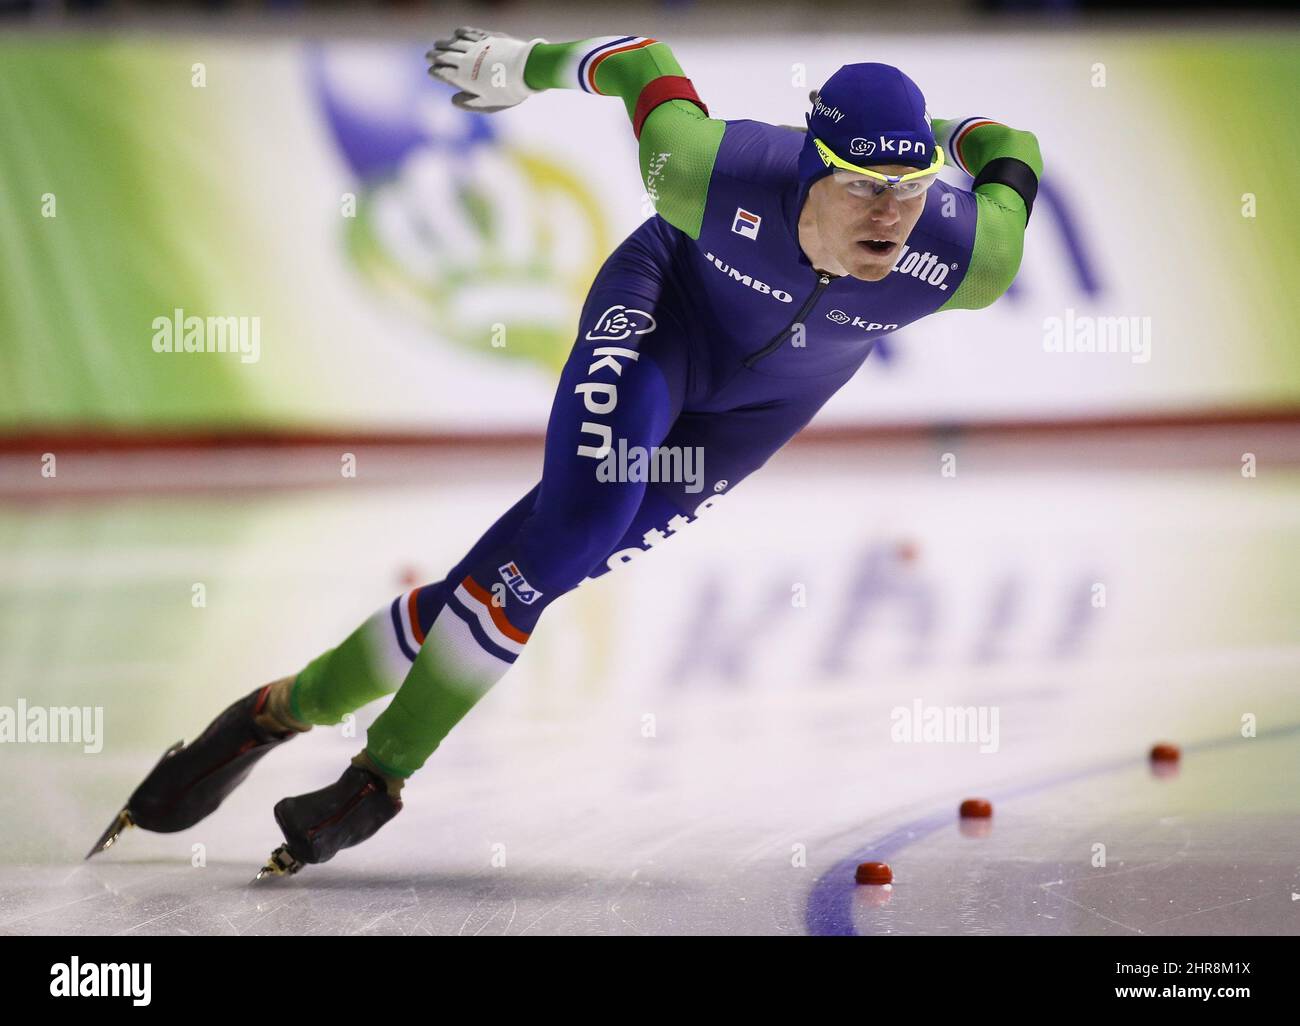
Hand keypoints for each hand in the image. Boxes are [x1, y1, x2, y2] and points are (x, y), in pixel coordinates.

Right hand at [427, 26, 545, 112]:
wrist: (525, 70)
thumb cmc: (507, 91)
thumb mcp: (488, 104)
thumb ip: (469, 103)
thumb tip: (453, 100)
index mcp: (464, 77)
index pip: (443, 72)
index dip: (435, 71)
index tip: (431, 71)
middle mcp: (466, 60)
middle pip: (445, 55)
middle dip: (434, 55)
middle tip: (428, 56)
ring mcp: (476, 47)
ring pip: (455, 43)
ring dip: (444, 43)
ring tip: (437, 44)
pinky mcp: (488, 38)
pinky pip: (470, 33)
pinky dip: (460, 32)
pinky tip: (457, 33)